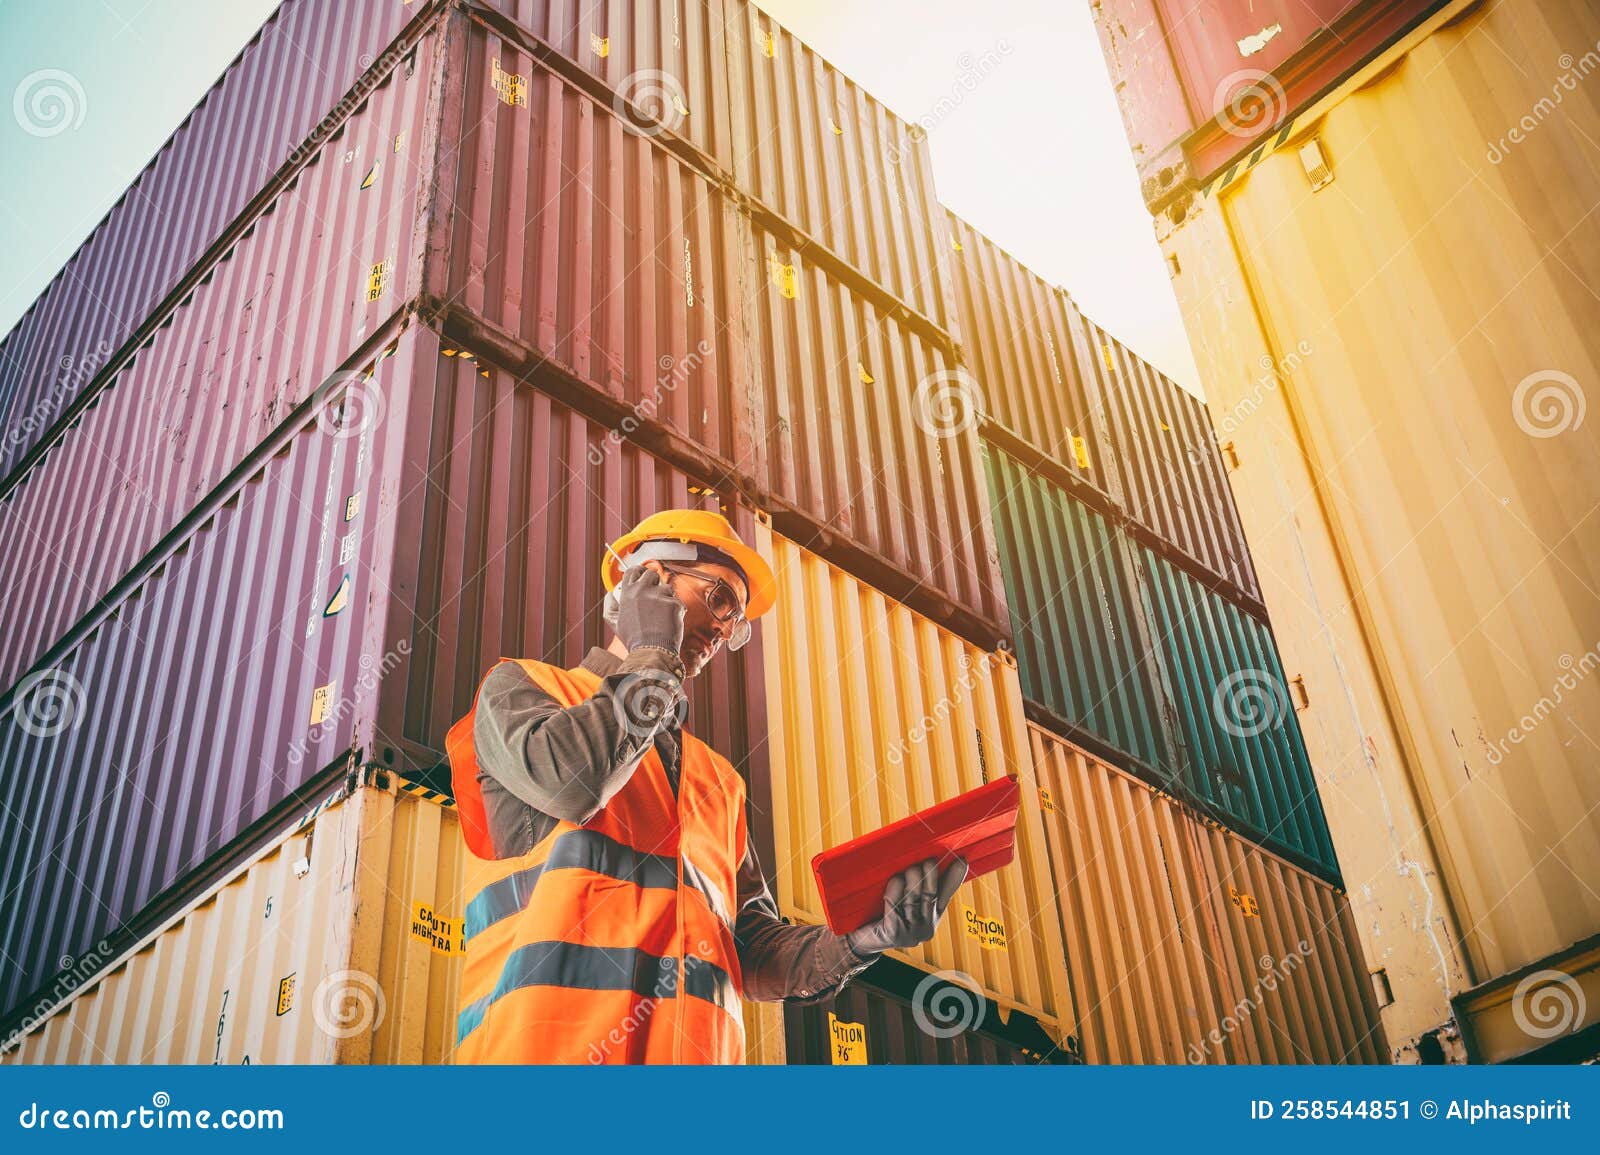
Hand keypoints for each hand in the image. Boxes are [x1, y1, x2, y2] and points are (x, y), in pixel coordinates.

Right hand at [614, 565, 684, 655]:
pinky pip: (677, 601)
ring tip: (661, 616)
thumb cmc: (634, 639)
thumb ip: (610, 605)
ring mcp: (658, 596)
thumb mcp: (615, 623)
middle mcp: (641, 591)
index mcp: (627, 593)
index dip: (639, 571)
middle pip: (651, 574)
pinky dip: (676, 611)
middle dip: (655, 583)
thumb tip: (610, 593)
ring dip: (666, 598)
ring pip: (667, 588)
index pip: (632, 571)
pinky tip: (670, 622)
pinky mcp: (673, 603)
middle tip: (655, 596)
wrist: (651, 652)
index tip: (643, 576)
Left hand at [846, 857, 966, 956]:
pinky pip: (895, 906)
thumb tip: (926, 860)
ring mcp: (911, 934)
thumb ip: (917, 884)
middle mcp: (925, 928)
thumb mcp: (903, 898)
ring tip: (907, 867)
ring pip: (913, 898)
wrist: (861, 940)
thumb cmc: (882, 913)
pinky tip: (894, 880)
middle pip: (930, 894)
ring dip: (911, 879)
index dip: (953, 878)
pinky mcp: (894, 934)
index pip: (946, 895)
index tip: (961, 860)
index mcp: (932, 918)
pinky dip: (894, 890)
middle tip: (925, 860)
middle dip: (929, 874)